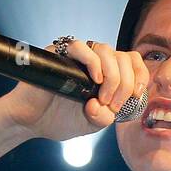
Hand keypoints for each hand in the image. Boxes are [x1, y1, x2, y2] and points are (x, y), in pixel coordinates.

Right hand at [0, 38, 148, 141]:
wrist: (31, 122)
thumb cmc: (60, 120)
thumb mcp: (92, 123)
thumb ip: (105, 117)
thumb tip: (104, 106)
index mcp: (105, 73)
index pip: (132, 61)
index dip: (139, 76)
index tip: (135, 96)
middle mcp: (93, 61)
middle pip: (122, 56)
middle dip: (125, 83)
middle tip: (114, 105)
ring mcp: (76, 56)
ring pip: (106, 50)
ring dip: (112, 76)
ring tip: (103, 98)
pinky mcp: (59, 54)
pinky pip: (80, 47)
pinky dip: (93, 63)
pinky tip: (95, 81)